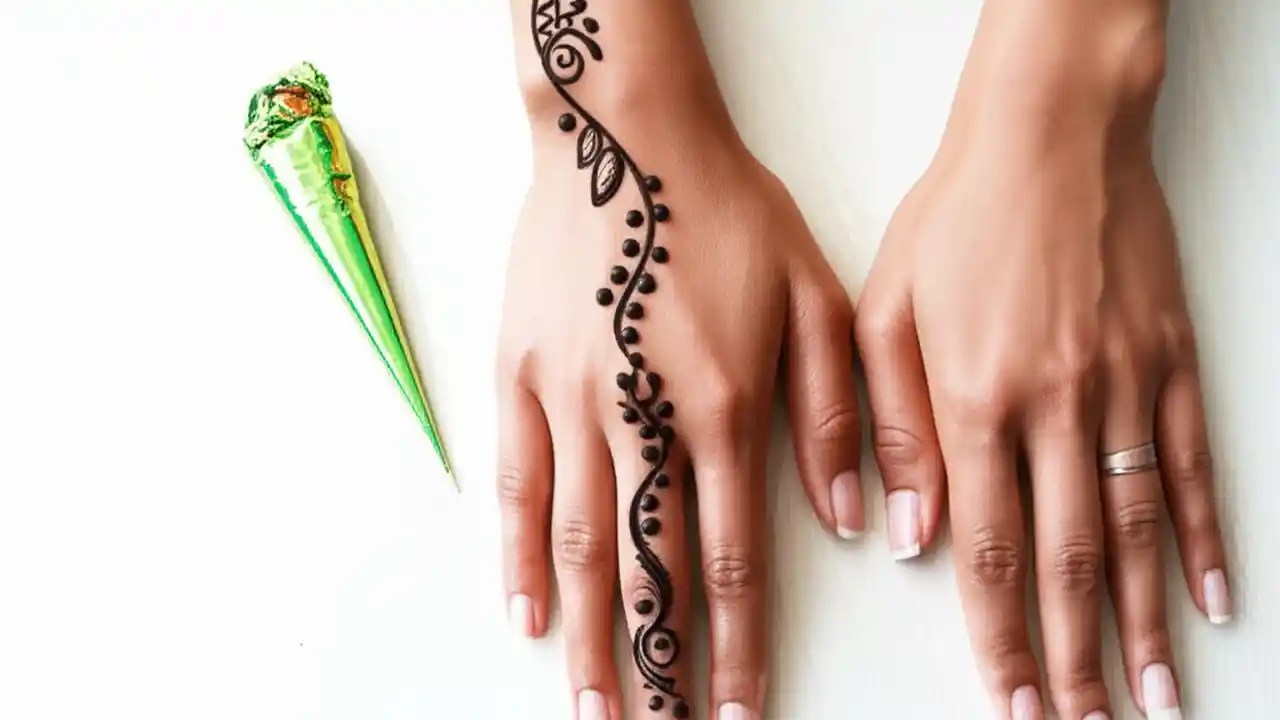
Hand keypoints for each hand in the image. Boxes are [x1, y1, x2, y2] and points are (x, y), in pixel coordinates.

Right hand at [498, 3, 861, 716]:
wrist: (626, 134)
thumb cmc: (724, 208)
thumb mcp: (815, 295)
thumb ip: (837, 413)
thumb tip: (854, 518)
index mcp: (722, 403)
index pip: (729, 558)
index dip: (736, 648)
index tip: (738, 711)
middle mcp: (641, 417)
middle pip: (646, 570)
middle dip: (654, 666)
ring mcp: (569, 399)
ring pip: (579, 542)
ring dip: (587, 634)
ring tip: (591, 706)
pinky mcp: (519, 374)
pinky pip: (516, 482)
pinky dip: (520, 554)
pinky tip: (526, 612)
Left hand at [856, 3, 1230, 717]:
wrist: (1049, 134)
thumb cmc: (956, 218)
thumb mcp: (886, 313)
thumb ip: (893, 430)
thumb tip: (903, 535)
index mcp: (974, 401)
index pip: (989, 549)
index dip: (999, 636)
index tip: (1007, 700)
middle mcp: (1055, 408)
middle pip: (1068, 561)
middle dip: (1070, 656)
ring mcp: (1123, 388)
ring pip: (1135, 531)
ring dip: (1141, 623)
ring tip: (1149, 696)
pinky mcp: (1170, 363)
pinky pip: (1190, 467)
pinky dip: (1201, 540)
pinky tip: (1208, 599)